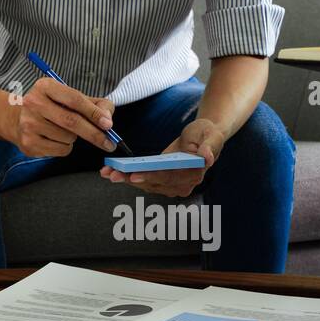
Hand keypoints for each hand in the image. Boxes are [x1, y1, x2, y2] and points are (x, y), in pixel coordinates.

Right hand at [6, 77, 116, 156]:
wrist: (18, 119)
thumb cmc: (52, 107)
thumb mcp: (71, 97)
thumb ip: (95, 104)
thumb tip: (107, 120)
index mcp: (45, 86)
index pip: (75, 99)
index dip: (94, 113)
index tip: (108, 124)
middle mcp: (33, 103)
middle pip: (72, 121)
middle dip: (94, 134)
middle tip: (109, 142)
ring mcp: (29, 124)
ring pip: (68, 138)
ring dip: (75, 138)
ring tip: (65, 130)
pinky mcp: (28, 142)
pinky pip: (60, 150)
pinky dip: (66, 147)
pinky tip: (56, 139)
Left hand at [100, 118, 225, 197]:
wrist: (204, 138)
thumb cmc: (207, 134)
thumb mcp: (211, 135)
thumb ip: (209, 146)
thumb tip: (207, 157)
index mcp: (194, 173)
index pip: (170, 177)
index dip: (152, 176)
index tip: (134, 175)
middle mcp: (184, 184)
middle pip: (154, 183)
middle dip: (132, 178)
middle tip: (113, 174)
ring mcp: (173, 186)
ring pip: (146, 184)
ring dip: (126, 179)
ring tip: (108, 172)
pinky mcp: (163, 182)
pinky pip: (144, 181)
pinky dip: (128, 177)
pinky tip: (113, 172)